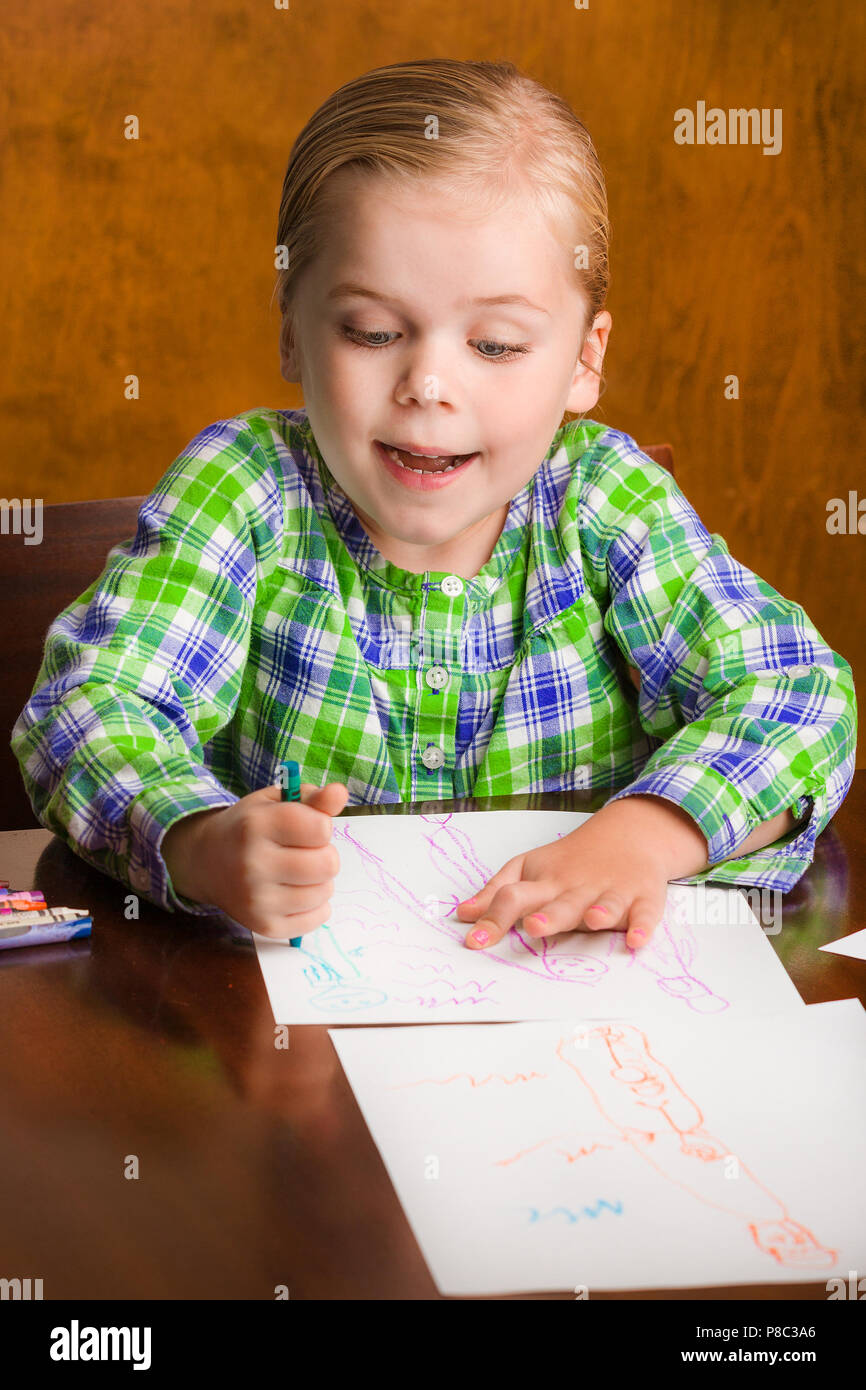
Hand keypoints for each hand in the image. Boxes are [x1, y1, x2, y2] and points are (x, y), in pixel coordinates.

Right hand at [161, 781, 348, 937]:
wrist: (206, 862)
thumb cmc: (250, 827)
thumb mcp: (275, 802)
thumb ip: (312, 797)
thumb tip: (339, 793)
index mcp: (255, 825)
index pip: (321, 828)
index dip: (321, 826)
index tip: (306, 827)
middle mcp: (253, 864)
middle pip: (328, 864)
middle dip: (324, 854)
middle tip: (304, 852)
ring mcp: (257, 899)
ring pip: (325, 892)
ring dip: (320, 881)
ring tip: (297, 872)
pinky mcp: (264, 926)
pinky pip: (318, 917)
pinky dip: (315, 905)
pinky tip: (295, 892)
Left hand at [455, 796, 710, 950]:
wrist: (629, 834)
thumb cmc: (570, 860)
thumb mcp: (529, 867)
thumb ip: (497, 893)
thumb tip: (463, 915)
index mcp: (545, 882)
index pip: (515, 896)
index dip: (494, 918)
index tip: (473, 942)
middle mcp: (576, 888)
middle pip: (561, 902)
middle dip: (550, 915)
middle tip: (534, 926)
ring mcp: (611, 892)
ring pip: (604, 905)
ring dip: (598, 913)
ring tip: (590, 922)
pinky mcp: (642, 897)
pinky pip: (644, 914)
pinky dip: (642, 926)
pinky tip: (636, 940)